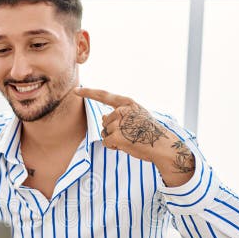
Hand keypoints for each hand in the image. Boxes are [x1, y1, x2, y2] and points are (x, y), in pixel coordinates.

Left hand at [75, 87, 194, 185]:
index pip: (104, 96)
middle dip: (113, 130)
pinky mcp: (117, 136)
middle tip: (131, 134)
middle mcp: (122, 110)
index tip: (76, 91)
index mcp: (128, 103)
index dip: (89, 93)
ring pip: (105, 132)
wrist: (162, 145)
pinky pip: (106, 142)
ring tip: (131, 140)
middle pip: (105, 121)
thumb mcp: (137, 116)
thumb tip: (103, 117)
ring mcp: (119, 123)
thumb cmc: (150, 132)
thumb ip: (120, 115)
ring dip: (114, 139)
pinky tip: (126, 146)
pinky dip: (113, 147)